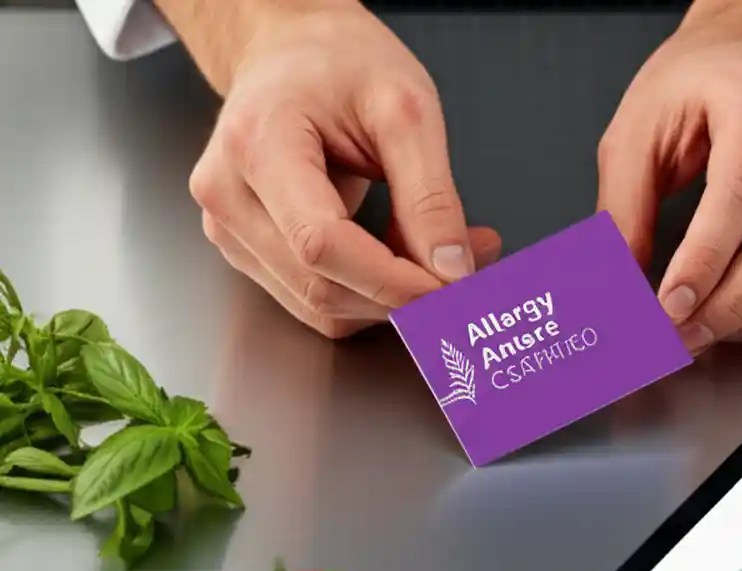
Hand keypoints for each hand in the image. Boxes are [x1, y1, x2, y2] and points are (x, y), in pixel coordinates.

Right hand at [174, 0, 497, 337]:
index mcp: (257, 146)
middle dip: (404, 293)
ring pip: (319, 306)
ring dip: (390, 297)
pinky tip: (404, 256)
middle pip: (320, 287)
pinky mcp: (248, 250)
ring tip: (442, 252)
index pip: (321, 244)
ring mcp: (231, 230)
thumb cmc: (337, 62)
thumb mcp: (405, 108)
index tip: (453, 287)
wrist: (290, 51)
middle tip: (471, 264)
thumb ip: (430, 194)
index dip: (392, 281)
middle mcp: (229, 196)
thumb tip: (451, 270)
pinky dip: (369, 292)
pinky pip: (314, 297)